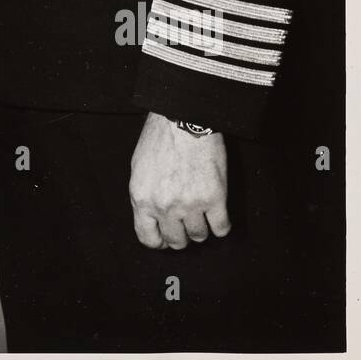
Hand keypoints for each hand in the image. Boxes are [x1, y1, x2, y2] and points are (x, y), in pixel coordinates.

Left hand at [128, 112, 230, 249]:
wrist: (184, 118)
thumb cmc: (160, 139)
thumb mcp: (139, 169)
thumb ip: (144, 196)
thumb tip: (152, 218)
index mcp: (141, 198)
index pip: (148, 238)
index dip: (160, 241)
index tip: (167, 236)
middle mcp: (164, 206)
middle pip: (177, 241)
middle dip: (181, 235)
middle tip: (186, 223)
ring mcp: (190, 204)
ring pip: (199, 236)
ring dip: (201, 227)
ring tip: (201, 212)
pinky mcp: (214, 198)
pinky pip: (221, 228)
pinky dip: (220, 225)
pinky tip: (217, 213)